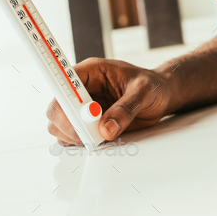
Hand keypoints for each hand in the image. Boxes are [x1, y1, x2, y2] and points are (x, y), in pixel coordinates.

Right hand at [46, 57, 170, 144]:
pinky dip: (79, 143)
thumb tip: (107, 128)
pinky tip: (98, 140)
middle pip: (56, 108)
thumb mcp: (144, 91)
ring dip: (74, 136)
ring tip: (98, 137)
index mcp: (91, 72)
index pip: (63, 83)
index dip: (65, 100)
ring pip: (59, 125)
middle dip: (69, 124)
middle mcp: (82, 90)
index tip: (80, 115)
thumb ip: (126, 108)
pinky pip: (72, 137)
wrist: (160, 97)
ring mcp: (83, 108)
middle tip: (91, 133)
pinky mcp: (88, 125)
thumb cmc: (152, 86)